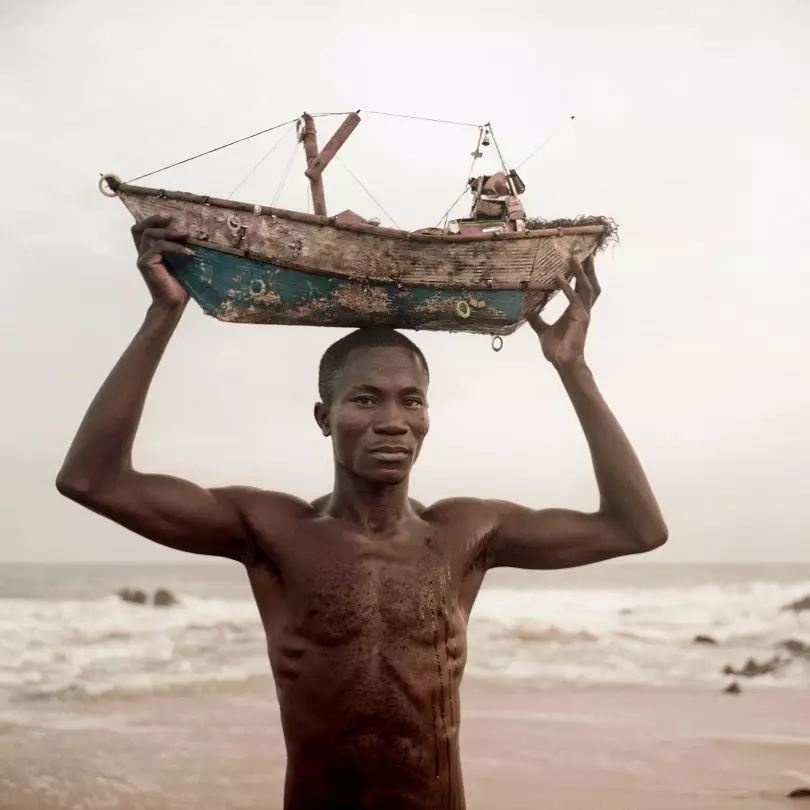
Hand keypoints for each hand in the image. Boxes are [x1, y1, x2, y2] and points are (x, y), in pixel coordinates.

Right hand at [131, 215, 193, 309]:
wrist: (174, 303)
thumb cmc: (180, 286)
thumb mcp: (184, 263)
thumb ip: (183, 248)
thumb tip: (199, 233)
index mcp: (149, 252)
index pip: (142, 230)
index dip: (152, 220)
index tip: (171, 217)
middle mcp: (143, 253)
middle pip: (139, 228)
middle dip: (155, 219)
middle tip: (172, 218)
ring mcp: (143, 258)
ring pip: (149, 234)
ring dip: (169, 232)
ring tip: (187, 235)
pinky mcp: (146, 263)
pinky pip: (159, 247)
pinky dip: (175, 247)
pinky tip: (189, 253)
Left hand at [528, 254, 600, 369]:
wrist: (562, 363)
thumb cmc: (556, 349)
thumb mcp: (542, 330)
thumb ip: (536, 318)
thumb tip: (526, 309)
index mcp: (575, 310)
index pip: (581, 288)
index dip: (582, 274)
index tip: (579, 258)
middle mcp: (582, 309)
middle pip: (589, 284)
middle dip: (588, 268)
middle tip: (585, 252)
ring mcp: (583, 313)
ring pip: (586, 288)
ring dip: (581, 272)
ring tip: (574, 258)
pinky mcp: (580, 318)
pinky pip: (573, 299)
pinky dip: (566, 287)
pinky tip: (557, 277)